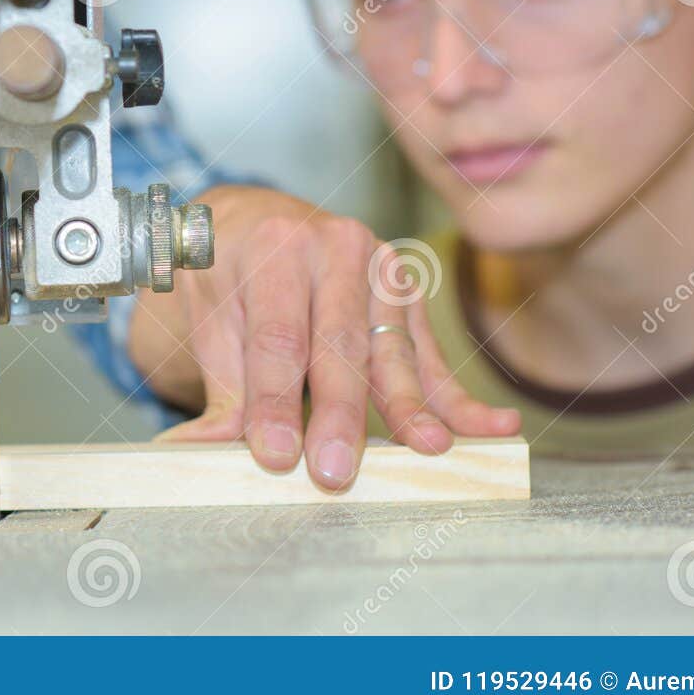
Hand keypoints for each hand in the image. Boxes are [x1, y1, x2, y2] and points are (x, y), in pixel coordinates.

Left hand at [128, 186, 519, 490]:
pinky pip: (430, 355)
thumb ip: (220, 390)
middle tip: (334, 471)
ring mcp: (379, 270)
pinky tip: (492, 426)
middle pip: (339, 343)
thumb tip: (200, 453)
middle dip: (338, 413)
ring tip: (428, 448)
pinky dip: (457, 398)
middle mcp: (332, 249)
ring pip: (391, 350)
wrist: (257, 223)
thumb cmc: (230, 279)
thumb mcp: (208, 322)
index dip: (274, 398)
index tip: (274, 454)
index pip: (276, 335)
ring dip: (408, 407)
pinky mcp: (408, 297)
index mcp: (273, 247)